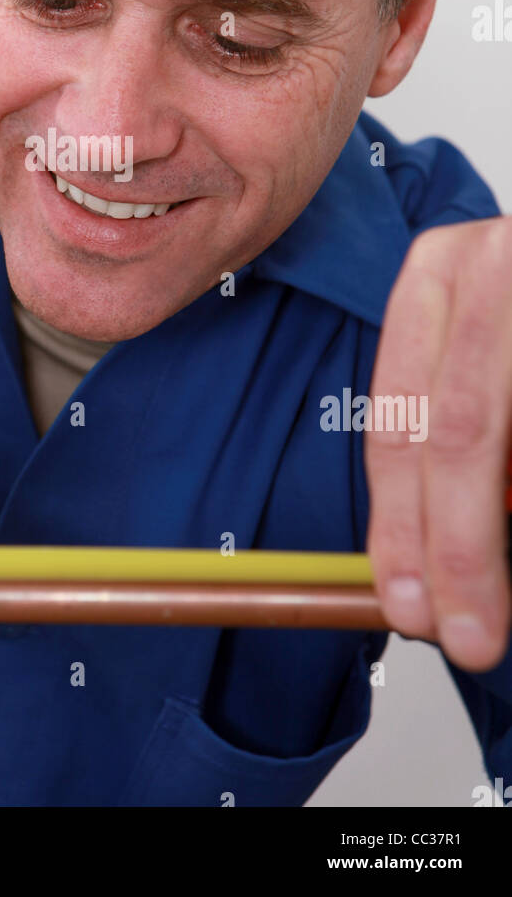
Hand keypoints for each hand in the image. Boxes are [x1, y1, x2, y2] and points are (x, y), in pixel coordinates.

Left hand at [366, 217, 511, 670]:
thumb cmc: (510, 318)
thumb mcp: (477, 345)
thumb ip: (449, 425)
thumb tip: (422, 553)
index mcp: (435, 272)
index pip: (398, 419)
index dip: (398, 524)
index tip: (407, 606)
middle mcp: (491, 262)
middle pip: (458, 432)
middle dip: (459, 550)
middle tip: (467, 637)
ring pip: (502, 435)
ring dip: (497, 535)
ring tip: (502, 608)